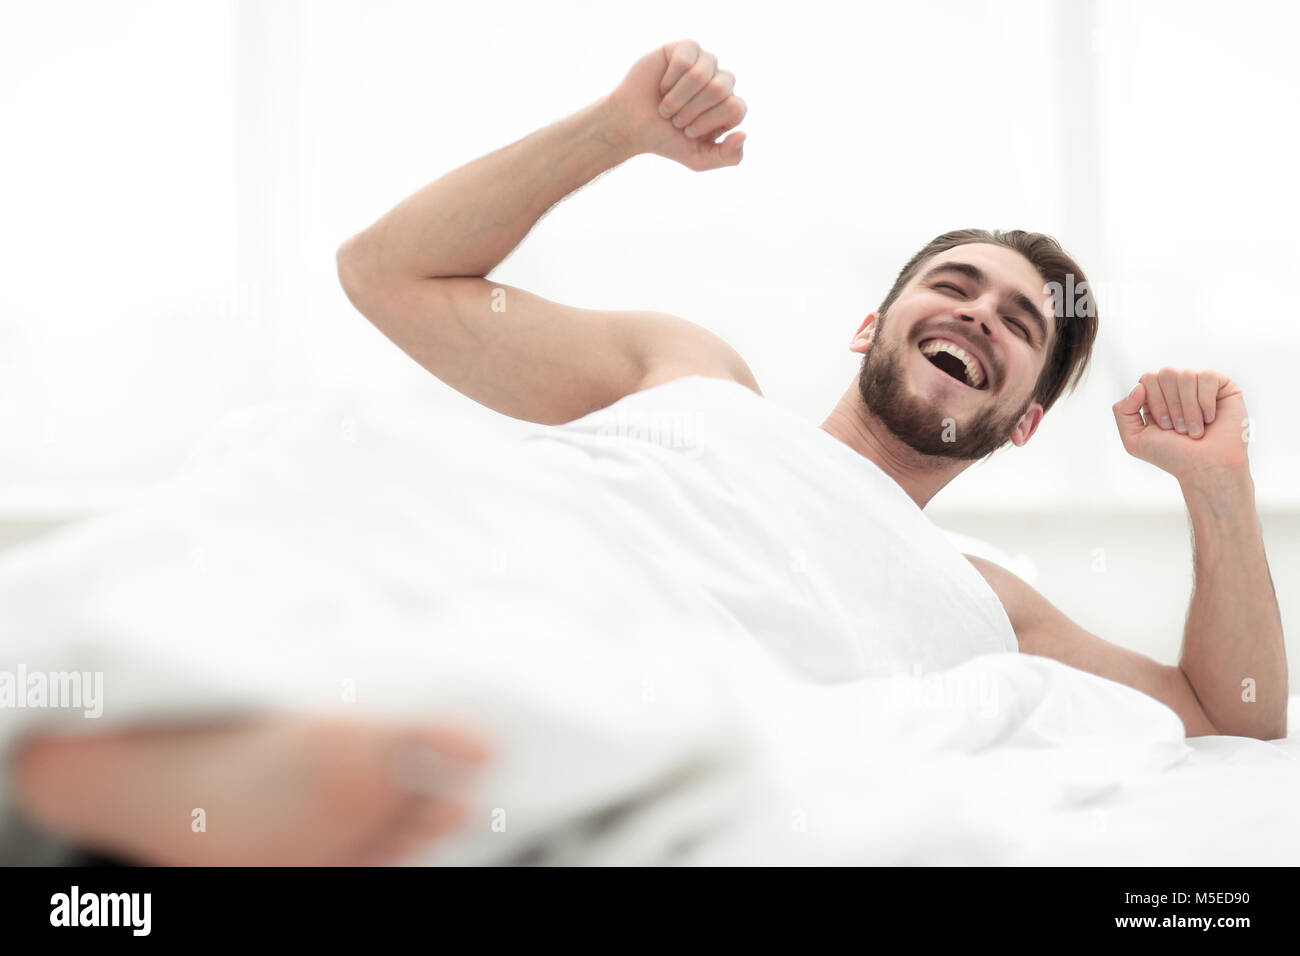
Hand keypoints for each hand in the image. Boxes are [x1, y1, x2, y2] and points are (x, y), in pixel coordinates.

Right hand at [606, 39, 746, 170]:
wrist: (632, 126)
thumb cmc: (666, 139)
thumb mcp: (698, 159)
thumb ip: (728, 157)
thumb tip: (743, 134)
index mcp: (729, 107)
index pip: (736, 107)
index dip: (709, 121)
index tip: (688, 132)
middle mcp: (721, 82)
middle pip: (721, 88)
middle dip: (692, 109)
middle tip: (676, 119)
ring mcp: (705, 63)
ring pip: (702, 73)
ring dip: (679, 97)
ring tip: (667, 106)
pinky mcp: (686, 49)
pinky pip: (685, 61)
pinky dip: (670, 80)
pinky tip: (662, 86)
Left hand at [1112, 368, 1250, 480]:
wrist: (1206, 468)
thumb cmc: (1173, 456)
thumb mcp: (1134, 439)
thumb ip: (1122, 411)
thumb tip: (1139, 386)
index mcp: (1156, 397)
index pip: (1147, 379)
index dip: (1154, 402)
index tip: (1164, 426)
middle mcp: (1177, 388)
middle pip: (1165, 374)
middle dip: (1171, 405)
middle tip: (1180, 429)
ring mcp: (1199, 386)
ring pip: (1186, 375)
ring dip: (1188, 408)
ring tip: (1195, 430)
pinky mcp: (1222, 386)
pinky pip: (1207, 376)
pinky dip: (1205, 401)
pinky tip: (1210, 419)